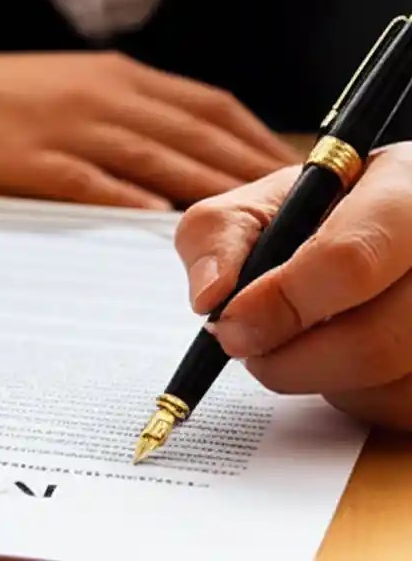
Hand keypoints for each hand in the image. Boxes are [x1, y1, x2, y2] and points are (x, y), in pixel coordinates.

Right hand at [0, 46, 298, 208]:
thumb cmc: (2, 93)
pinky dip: (130, 200)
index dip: (255, 137)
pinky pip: (90, 180)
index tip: (292, 168)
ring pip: (152, 158)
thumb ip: (130, 111)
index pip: (207, 105)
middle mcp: (103, 96)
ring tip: (247, 222)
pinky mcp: (32, 158)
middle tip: (290, 206)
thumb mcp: (76, 84)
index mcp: (118, 76)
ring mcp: (68, 126)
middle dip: (247, 169)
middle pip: (192, 133)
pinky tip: (160, 222)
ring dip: (204, 190)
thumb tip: (186, 153)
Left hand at [175, 142, 411, 429]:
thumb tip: (210, 299)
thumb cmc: (323, 213)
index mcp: (407, 191)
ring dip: (320, 378)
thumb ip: (219, 236)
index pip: (348, 261)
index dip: (279, 304)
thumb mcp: (263, 203)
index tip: (229, 323)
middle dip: (289, 360)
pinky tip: (345, 353)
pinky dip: (356, 396)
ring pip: (386, 387)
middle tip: (247, 346)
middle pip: (375, 342)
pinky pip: (397, 409)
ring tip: (304, 335)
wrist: (392, 228)